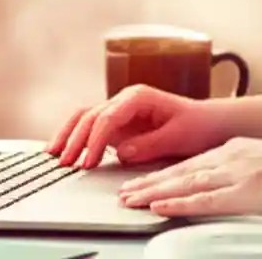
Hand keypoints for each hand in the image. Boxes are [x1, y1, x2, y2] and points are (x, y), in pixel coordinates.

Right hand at [46, 84, 229, 168]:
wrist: (208, 122)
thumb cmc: (197, 125)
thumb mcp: (179, 136)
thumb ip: (150, 144)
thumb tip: (122, 152)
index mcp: (138, 97)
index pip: (107, 117)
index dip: (95, 141)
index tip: (88, 162)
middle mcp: (124, 100)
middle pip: (90, 116)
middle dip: (75, 139)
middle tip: (64, 163)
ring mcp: (119, 112)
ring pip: (84, 118)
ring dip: (68, 136)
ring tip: (53, 156)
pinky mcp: (117, 125)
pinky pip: (90, 127)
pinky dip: (76, 137)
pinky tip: (64, 150)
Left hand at [117, 137, 261, 222]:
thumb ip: (243, 166)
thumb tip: (227, 181)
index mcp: (236, 148)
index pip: (191, 162)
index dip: (164, 173)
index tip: (144, 181)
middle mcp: (231, 157)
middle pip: (181, 171)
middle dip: (149, 182)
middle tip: (124, 191)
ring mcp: (237, 174)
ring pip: (184, 183)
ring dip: (153, 193)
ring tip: (130, 199)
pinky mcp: (244, 194)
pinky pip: (203, 200)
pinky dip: (178, 203)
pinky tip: (159, 206)